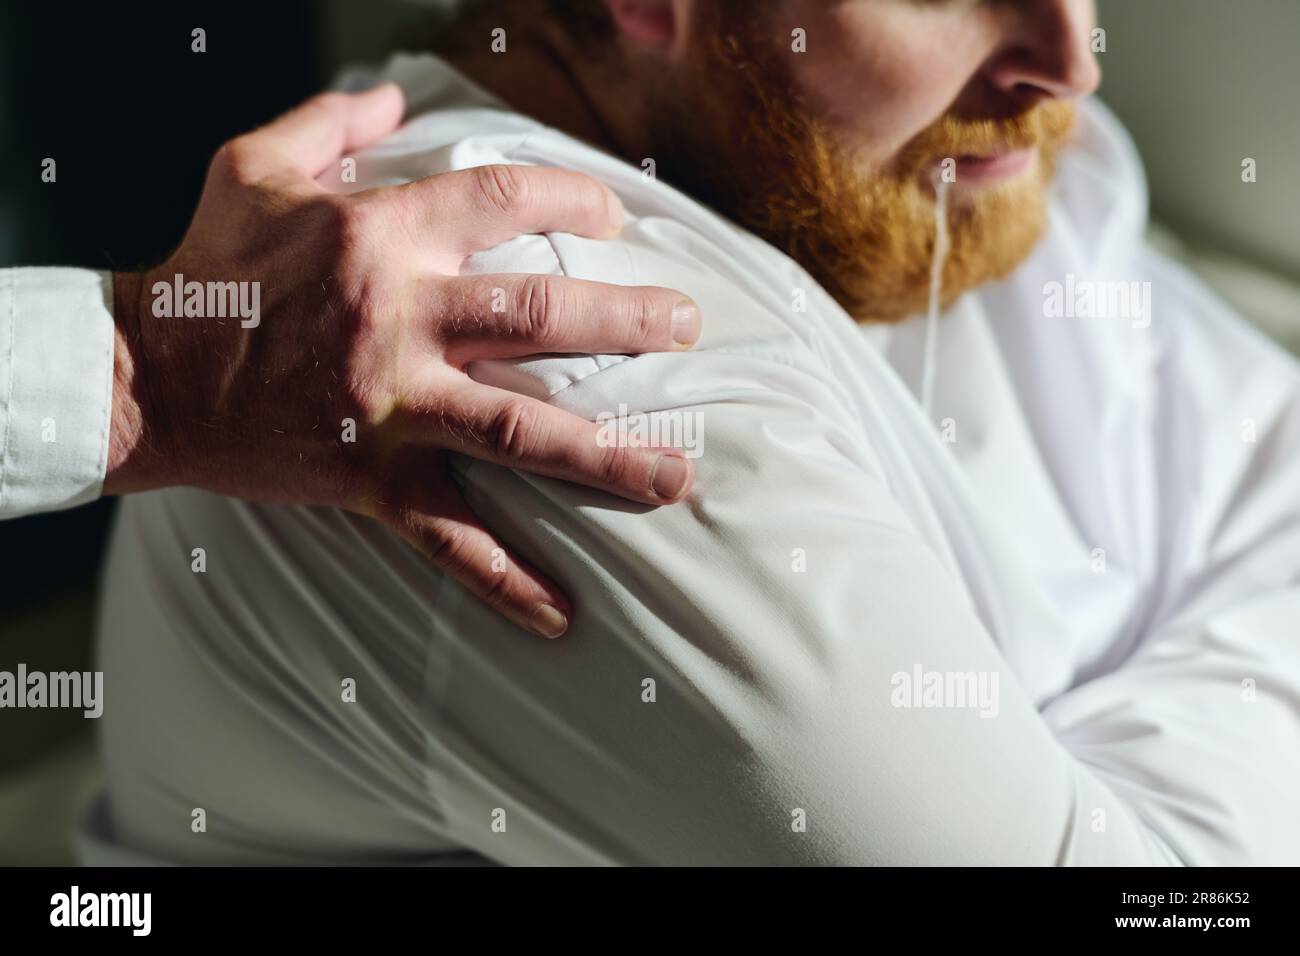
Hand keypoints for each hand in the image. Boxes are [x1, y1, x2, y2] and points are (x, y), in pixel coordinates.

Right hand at [105, 84, 700, 638]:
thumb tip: (393, 95)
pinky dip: (504, 578)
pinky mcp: (370, 476)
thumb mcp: (253, 167)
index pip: (501, 200)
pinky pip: (447, 535)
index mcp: (378, 235)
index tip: (612, 218)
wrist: (145, 378)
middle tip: (691, 327)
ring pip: (517, 431)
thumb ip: (331, 123)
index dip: (570, 199)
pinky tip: (561, 615)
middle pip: (538, 316)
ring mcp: (390, 405)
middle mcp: (396, 318)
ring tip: (678, 477)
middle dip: (627, 320)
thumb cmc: (204, 267)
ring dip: (605, 456)